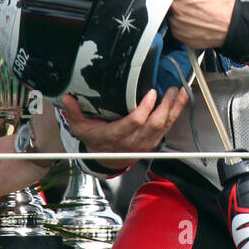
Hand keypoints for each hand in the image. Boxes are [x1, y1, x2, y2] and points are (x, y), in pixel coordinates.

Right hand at [60, 87, 188, 166]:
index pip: (134, 123)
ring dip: (174, 109)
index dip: (145, 109)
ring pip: (164, 126)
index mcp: (115, 136)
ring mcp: (146, 142)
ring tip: (180, 91)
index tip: (151, 93)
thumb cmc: (95, 139)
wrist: (107, 159)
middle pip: (154, 124)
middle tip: (170, 89)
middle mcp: (133, 141)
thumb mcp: (80, 127)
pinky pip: (168, 127)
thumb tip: (67, 97)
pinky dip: (176, 113)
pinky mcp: (154, 141)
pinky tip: (181, 99)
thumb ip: (74, 112)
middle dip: (165, 107)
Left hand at [167, 0, 235, 50]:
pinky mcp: (178, 34)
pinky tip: (192, 17)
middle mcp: (178, 8)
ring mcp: (177, 22)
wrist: (232, 27)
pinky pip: (173, 24)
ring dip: (177, 7)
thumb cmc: (225, 3)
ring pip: (169, 10)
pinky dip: (180, 20)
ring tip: (191, 7)